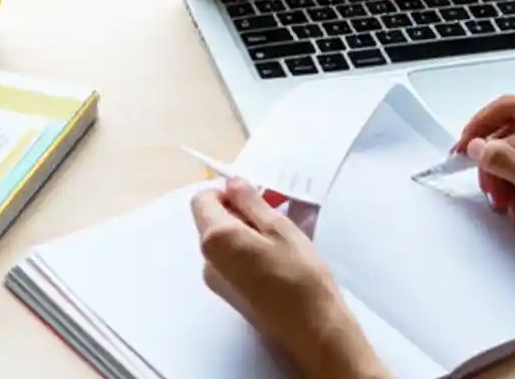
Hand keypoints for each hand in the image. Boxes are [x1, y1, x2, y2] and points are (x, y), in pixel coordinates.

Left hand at [190, 179, 387, 378]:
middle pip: (211, 220)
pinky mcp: (229, 294)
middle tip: (273, 213)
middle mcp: (208, 261)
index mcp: (216, 239)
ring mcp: (216, 281)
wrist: (312, 329)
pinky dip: (247, 250)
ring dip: (246, 230)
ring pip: (223, 240)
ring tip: (280, 238)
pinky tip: (276, 257)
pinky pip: (231, 260)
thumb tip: (233, 184)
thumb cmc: (300, 278)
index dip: (225, 191)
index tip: (253, 194)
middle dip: (238, 210)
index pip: (201, 198)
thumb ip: (250, 202)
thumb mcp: (279, 228)